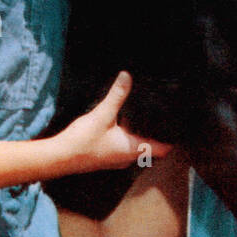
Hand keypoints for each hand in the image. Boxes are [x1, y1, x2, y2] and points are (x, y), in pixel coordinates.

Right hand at [51, 72, 172, 174]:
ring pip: (137, 147)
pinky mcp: (106, 157)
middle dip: (157, 134)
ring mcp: (117, 159)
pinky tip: (123, 124)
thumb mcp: (102, 115)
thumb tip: (127, 77)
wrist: (59, 158)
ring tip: (146, 117)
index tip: (177, 125)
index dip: (171, 139)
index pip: (162, 149)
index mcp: (133, 149)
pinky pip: (125, 148)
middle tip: (164, 116)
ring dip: (141, 135)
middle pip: (151, 148)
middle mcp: (128, 158)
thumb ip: (116, 96)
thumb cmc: (82, 141)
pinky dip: (128, 137)